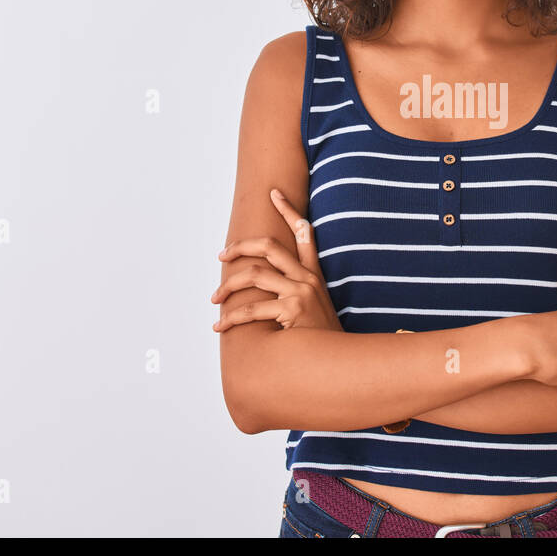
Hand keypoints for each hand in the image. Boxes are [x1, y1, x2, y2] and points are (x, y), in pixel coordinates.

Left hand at [210, 188, 342, 331]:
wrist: (341, 362)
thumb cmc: (321, 340)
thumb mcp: (315, 311)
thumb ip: (296, 296)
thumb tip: (267, 294)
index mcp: (313, 275)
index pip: (304, 233)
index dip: (288, 211)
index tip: (273, 193)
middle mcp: (308, 279)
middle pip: (270, 246)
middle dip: (241, 246)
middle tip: (222, 255)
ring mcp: (301, 292)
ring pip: (253, 275)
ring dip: (228, 287)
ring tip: (215, 300)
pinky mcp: (293, 310)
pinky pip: (251, 310)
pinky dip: (231, 319)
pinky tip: (220, 327)